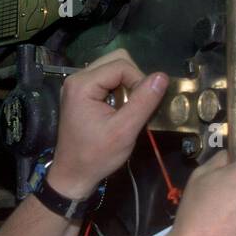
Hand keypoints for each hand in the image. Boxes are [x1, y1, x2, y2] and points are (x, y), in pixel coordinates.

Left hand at [48, 49, 168, 198]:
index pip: (122, 65)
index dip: (139, 81)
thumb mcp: (124, 131)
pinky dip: (118, 90)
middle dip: (133, 79)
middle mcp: (77, 78)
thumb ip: (143, 102)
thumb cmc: (96, 156)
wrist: (73, 175)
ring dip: (127, 85)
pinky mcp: (81, 94)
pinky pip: (106, 80)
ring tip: (127, 109)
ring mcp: (77, 85)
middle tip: (135, 105)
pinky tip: (118, 110)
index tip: (142, 105)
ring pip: (113, 69)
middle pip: (117, 60)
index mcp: (82, 84)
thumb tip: (162, 77)